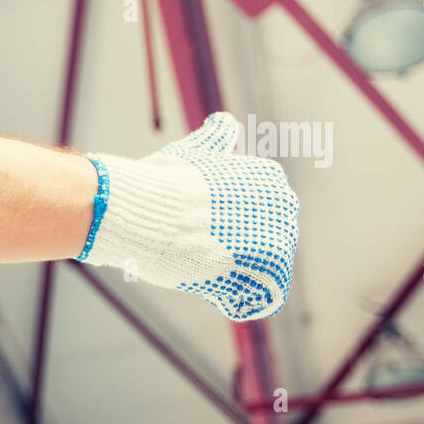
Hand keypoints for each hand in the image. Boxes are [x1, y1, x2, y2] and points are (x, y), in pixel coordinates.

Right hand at [75, 112, 299, 321]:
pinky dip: (243, 301)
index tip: (208, 229)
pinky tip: (217, 294)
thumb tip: (223, 122)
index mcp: (268, 178)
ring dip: (241, 278)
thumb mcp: (193, 151)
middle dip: (243, 253)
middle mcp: (281, 205)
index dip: (236, 225)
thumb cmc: (160, 182)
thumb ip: (215, 139)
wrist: (143, 211)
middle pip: (271, 242)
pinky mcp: (261, 272)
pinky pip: (261, 297)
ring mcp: (274, 238)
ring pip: (267, 272)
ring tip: (206, 272)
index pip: (266, 211)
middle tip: (203, 252)